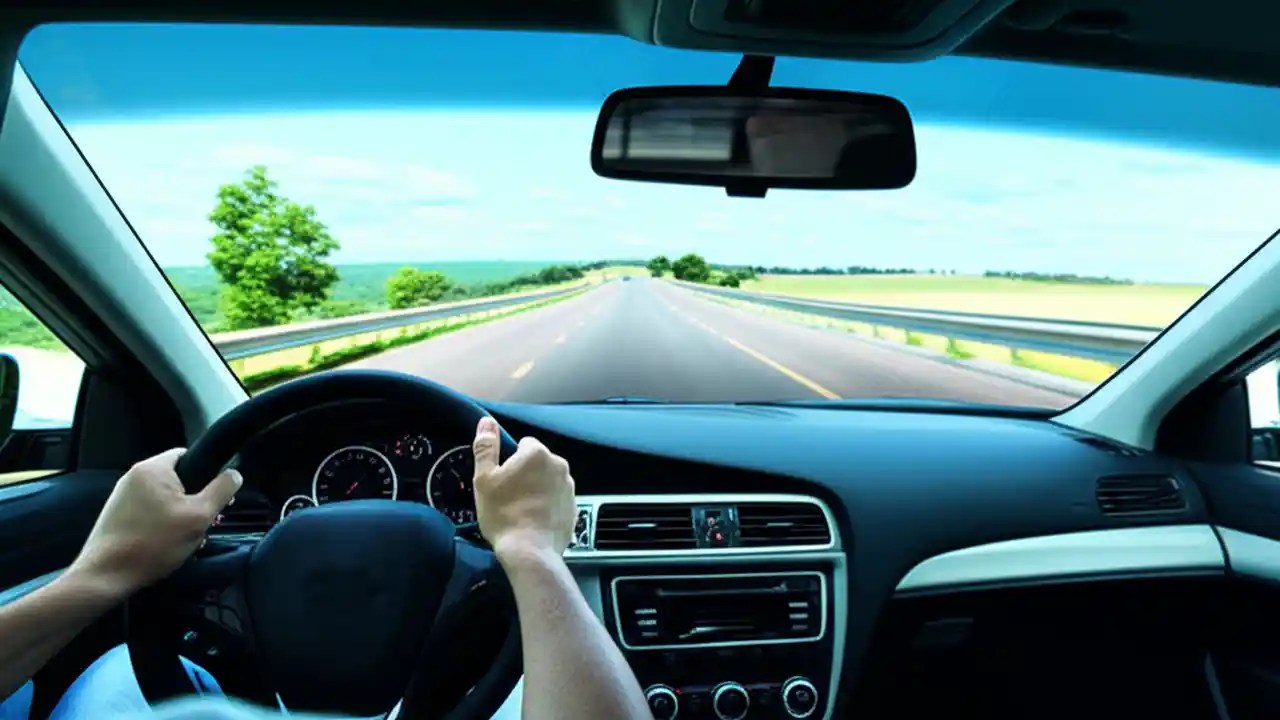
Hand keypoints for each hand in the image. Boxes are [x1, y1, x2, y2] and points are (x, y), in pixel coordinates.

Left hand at [69, 448, 241, 599]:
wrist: (106, 575)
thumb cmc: (154, 543)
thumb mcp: (199, 516)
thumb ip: (221, 490)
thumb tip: (234, 474)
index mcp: (153, 468)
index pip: (189, 454)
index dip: (208, 473)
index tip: (217, 497)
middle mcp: (134, 476)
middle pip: (177, 479)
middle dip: (196, 500)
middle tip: (206, 522)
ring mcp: (121, 496)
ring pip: (164, 498)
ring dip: (181, 515)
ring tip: (188, 538)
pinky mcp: (116, 516)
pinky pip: (149, 512)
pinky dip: (162, 524)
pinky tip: (167, 544)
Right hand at [472, 417, 574, 561]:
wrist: (530, 552)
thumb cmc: (503, 513)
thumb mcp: (484, 479)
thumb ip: (486, 447)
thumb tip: (486, 422)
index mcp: (538, 453)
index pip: (523, 445)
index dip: (510, 462)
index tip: (502, 480)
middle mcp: (559, 465)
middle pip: (537, 462)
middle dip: (526, 474)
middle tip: (509, 496)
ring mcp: (570, 487)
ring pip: (548, 481)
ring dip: (538, 489)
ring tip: (521, 511)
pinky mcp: (575, 508)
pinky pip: (557, 499)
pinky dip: (548, 505)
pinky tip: (535, 520)